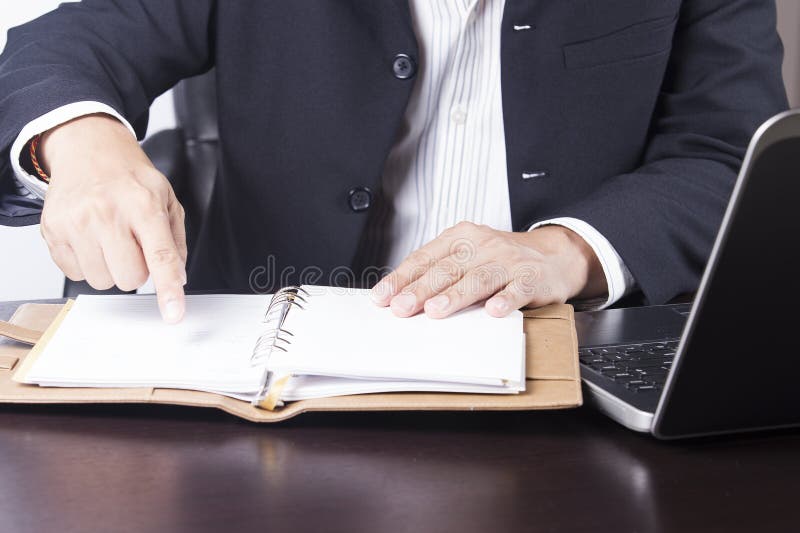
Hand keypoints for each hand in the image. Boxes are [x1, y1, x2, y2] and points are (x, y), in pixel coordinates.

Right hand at [38, 114, 186, 322]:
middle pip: (129, 278)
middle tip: (134, 245)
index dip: (168, 289)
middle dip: (137, 270)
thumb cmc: (130, 178)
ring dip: (111, 268)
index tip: (174, 313)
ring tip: (111, 239)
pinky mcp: (52, 230)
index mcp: (143, 204)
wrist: (89, 149)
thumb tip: (178, 278)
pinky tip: (91, 238)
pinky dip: (87, 263)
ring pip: (101, 281)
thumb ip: (176, 241)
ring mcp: (76, 222)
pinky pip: (75, 273)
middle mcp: (107, 213)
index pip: (160, 256)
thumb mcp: (167, 199)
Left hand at [371, 222, 606, 317]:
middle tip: (402, 308)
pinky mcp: (532, 278)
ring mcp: (508, 261)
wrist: (553, 256)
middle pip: (447, 269)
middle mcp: (483, 245)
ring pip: (478, 278)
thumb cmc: (500, 261)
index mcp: (461, 238)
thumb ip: (439, 273)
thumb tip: (399, 298)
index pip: (425, 258)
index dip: (402, 278)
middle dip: (421, 290)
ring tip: (436, 311)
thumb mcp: (468, 258)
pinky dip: (505, 299)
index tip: (382, 297)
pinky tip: (493, 311)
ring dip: (455, 296)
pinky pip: (517, 289)